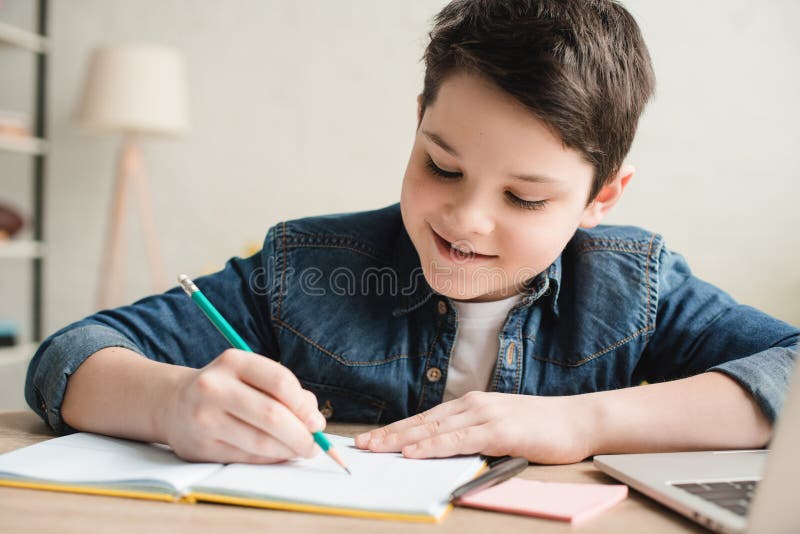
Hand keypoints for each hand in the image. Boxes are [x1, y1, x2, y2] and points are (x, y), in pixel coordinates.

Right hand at [160, 349, 325, 463]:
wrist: (172, 404)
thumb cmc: (226, 388)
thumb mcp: (250, 375)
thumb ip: (285, 391)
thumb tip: (314, 421)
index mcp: (233, 361)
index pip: (280, 382)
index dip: (304, 405)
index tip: (316, 421)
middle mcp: (214, 387)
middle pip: (272, 415)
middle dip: (301, 434)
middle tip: (314, 444)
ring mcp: (204, 418)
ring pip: (260, 441)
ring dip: (288, 450)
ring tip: (300, 450)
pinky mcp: (200, 447)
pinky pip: (246, 457)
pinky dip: (269, 459)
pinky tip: (277, 455)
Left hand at [354, 391, 593, 463]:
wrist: (578, 420)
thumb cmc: (542, 428)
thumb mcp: (501, 427)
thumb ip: (474, 435)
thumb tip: (446, 450)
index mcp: (472, 405)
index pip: (425, 419)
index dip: (396, 429)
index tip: (372, 438)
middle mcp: (473, 405)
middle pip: (421, 422)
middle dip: (388, 435)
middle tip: (360, 444)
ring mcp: (485, 416)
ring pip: (433, 429)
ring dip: (401, 440)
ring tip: (375, 449)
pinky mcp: (498, 431)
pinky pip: (458, 440)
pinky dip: (432, 446)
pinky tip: (414, 452)